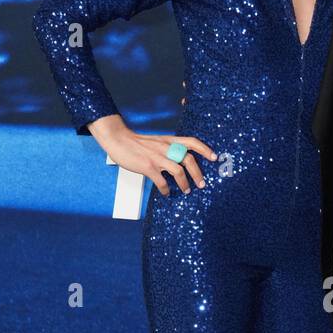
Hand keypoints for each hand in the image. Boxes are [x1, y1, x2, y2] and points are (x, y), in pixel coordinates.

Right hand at [88, 113, 216, 195]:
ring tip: (186, 191)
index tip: (214, 157)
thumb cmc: (137, 142)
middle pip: (189, 159)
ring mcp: (157, 157)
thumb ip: (169, 148)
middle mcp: (165, 147)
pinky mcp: (147, 167)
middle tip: (202, 184)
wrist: (118, 139)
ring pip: (178, 171)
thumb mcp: (157, 141)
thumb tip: (180, 160)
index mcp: (169, 140)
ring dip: (184, 184)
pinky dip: (165, 190)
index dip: (205, 149)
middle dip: (198, 174)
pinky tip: (166, 193)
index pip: (192, 141)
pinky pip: (161, 181)